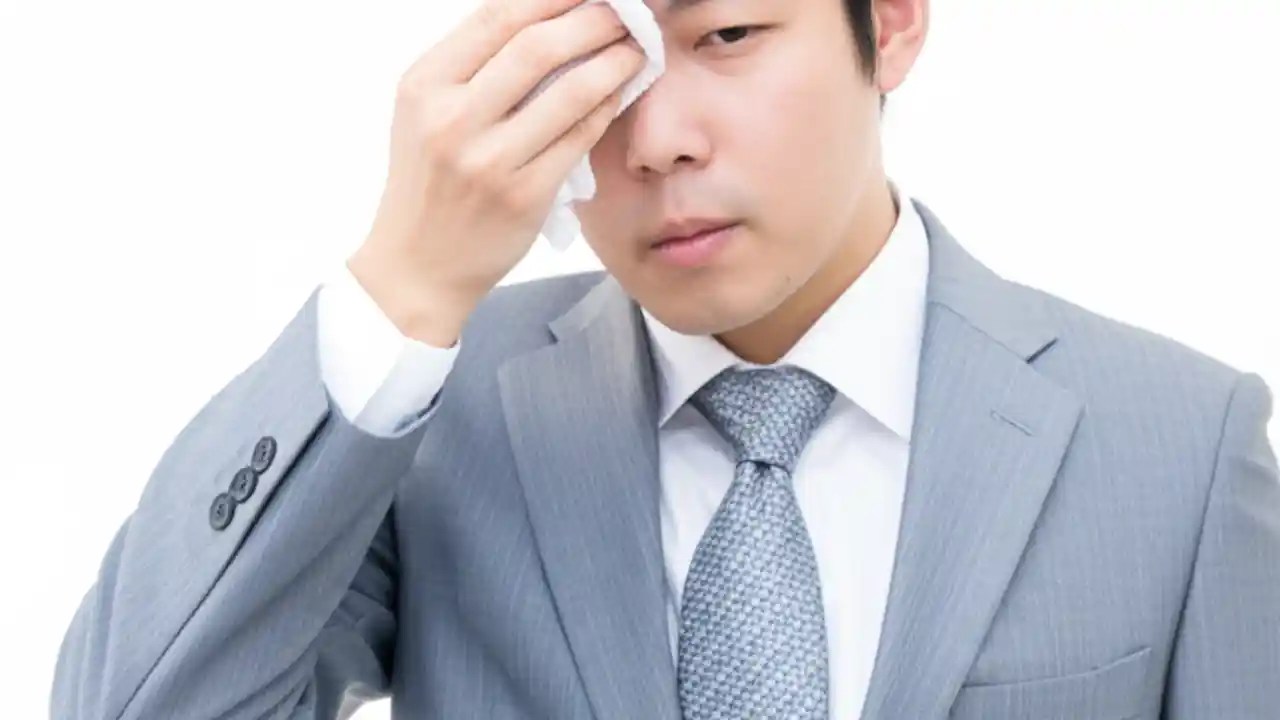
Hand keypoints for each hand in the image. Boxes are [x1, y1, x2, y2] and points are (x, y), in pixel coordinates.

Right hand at [347, 0, 645, 346]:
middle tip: (626, 11)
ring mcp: (489, 160)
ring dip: (614, 61)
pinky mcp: (524, 196)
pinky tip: (623, 90)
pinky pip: (579, 138)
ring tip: (637, 46)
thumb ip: (473, 67)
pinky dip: (608, 106)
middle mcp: (452, 119)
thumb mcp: (426, 113)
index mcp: (424, 86)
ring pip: (569, 92)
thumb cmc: (430, 182)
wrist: (418, 265)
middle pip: (537, 47)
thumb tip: (544, 16)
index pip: (496, 17)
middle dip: (593, 20)